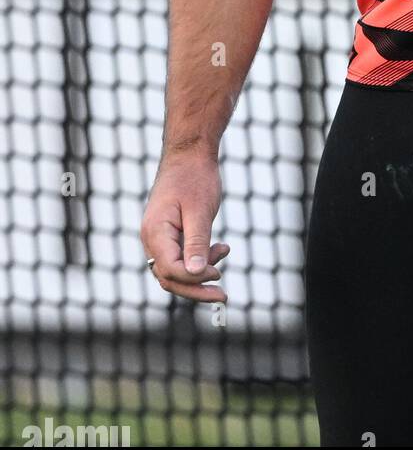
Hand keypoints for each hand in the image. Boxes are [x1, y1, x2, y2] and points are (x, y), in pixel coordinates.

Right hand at [141, 150, 229, 302]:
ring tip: (224, 251)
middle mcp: (152, 238)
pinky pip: (180, 256)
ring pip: (175, 269)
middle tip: (223, 295)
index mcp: (155, 233)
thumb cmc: (195, 178)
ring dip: (200, 271)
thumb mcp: (200, 211)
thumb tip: (196, 274)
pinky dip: (199, 258)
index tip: (217, 273)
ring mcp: (158, 237)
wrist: (189, 154)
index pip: (170, 270)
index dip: (193, 279)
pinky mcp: (169, 234)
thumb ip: (197, 243)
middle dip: (196, 287)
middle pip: (170, 277)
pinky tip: (220, 248)